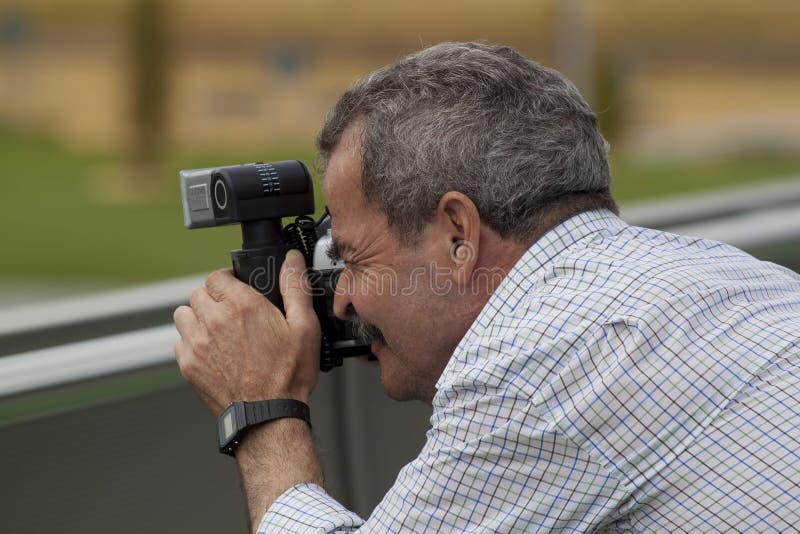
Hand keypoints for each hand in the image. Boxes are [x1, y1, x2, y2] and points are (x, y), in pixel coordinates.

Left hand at [173, 250, 320, 415]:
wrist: (267, 416)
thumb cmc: (287, 376)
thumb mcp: (305, 327)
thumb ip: (296, 288)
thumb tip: (292, 261)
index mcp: (243, 305)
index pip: (218, 276)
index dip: (228, 281)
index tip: (237, 289)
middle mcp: (214, 320)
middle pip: (198, 293)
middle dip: (213, 298)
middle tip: (230, 312)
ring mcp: (197, 343)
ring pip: (184, 314)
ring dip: (197, 317)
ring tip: (217, 330)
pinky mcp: (188, 364)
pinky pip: (180, 341)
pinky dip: (192, 342)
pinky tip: (212, 352)